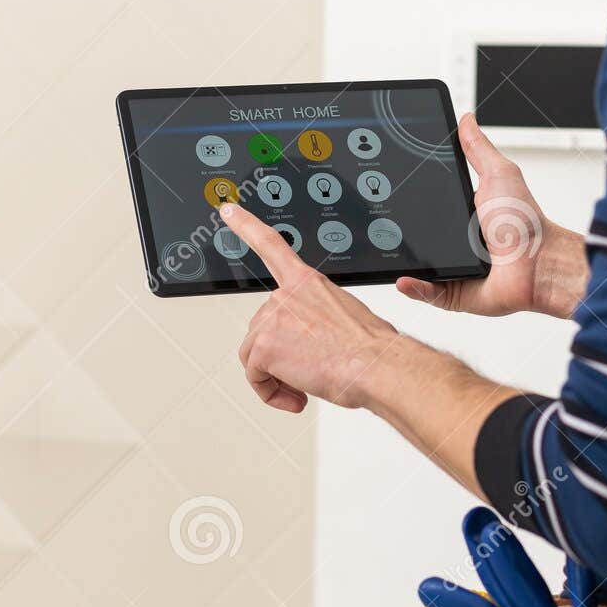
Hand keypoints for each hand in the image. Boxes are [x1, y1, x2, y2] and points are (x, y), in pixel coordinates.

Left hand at [225, 203, 401, 411]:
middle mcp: (286, 296)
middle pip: (263, 328)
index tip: (228, 210)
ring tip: (306, 386)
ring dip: (276, 377)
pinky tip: (297, 396)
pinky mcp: (264, 346)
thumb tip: (316, 343)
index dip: (246, 226)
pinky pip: (255, 376)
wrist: (378, 366)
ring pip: (256, 355)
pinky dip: (270, 392)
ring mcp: (272, 319)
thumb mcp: (347, 318)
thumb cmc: (372, 349)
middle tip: (307, 373)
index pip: (272, 245)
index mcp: (309, 283)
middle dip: (280, 355)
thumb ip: (320, 321)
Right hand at [396, 113, 586, 318]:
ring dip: (401, 260)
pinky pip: (425, 292)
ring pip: (415, 266)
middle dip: (395, 230)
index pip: (423, 206)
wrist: (539, 263)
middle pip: (414, 236)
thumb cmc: (525, 223)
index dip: (406, 198)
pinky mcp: (452, 294)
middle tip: (378, 220)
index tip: (384, 188)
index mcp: (459, 214)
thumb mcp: (498, 175)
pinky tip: (403, 278)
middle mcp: (452, 242)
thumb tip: (466, 119)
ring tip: (384, 249)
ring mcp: (450, 269)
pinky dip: (413, 287)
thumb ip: (478, 149)